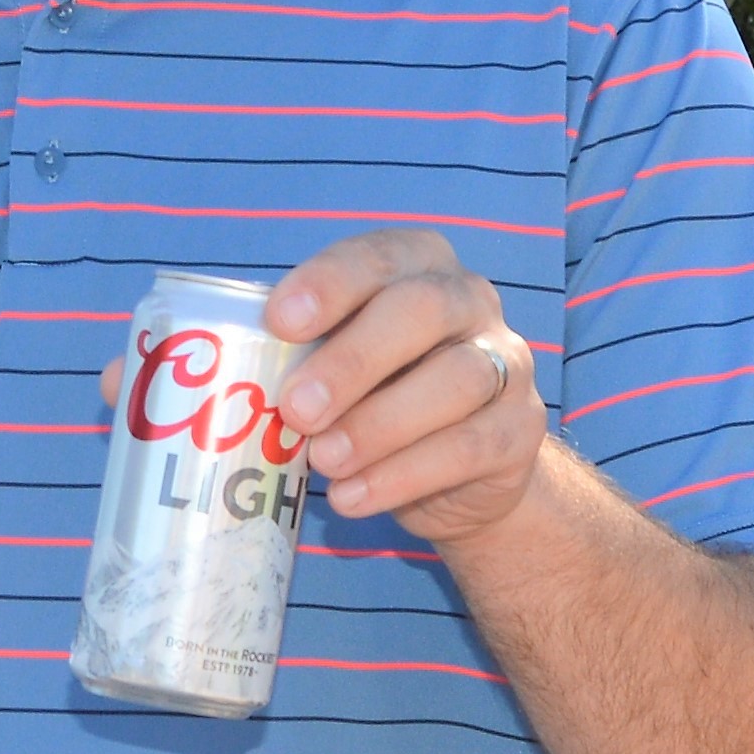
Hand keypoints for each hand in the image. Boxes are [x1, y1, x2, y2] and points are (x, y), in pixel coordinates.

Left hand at [264, 228, 552, 540]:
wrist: (465, 469)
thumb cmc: (380, 397)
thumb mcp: (341, 364)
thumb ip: (304, 358)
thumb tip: (233, 383)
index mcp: (418, 266)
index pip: (376, 257)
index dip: (329, 283)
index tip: (280, 321)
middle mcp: (469, 300)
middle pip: (421, 310)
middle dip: (352, 360)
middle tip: (297, 410)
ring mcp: (505, 363)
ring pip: (455, 380)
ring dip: (378, 425)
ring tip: (323, 461)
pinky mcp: (520, 430)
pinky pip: (468, 448)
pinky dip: (401, 476)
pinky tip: (351, 496)